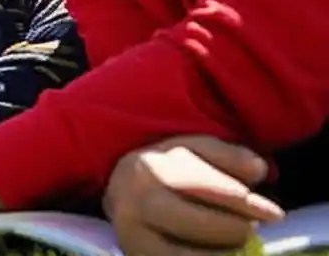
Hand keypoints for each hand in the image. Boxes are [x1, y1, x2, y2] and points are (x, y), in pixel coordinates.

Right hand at [104, 135, 284, 254]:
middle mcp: (136, 202)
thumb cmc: (169, 169)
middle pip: (197, 224)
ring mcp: (131, 235)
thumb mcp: (195, 150)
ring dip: (223, 254)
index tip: (273, 214)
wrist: (122, 188)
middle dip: (234, 230)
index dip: (244, 203)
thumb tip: (259, 171)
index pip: (204, 187)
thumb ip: (229, 155)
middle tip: (250, 230)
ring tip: (233, 244)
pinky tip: (217, 254)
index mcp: (150, 168)